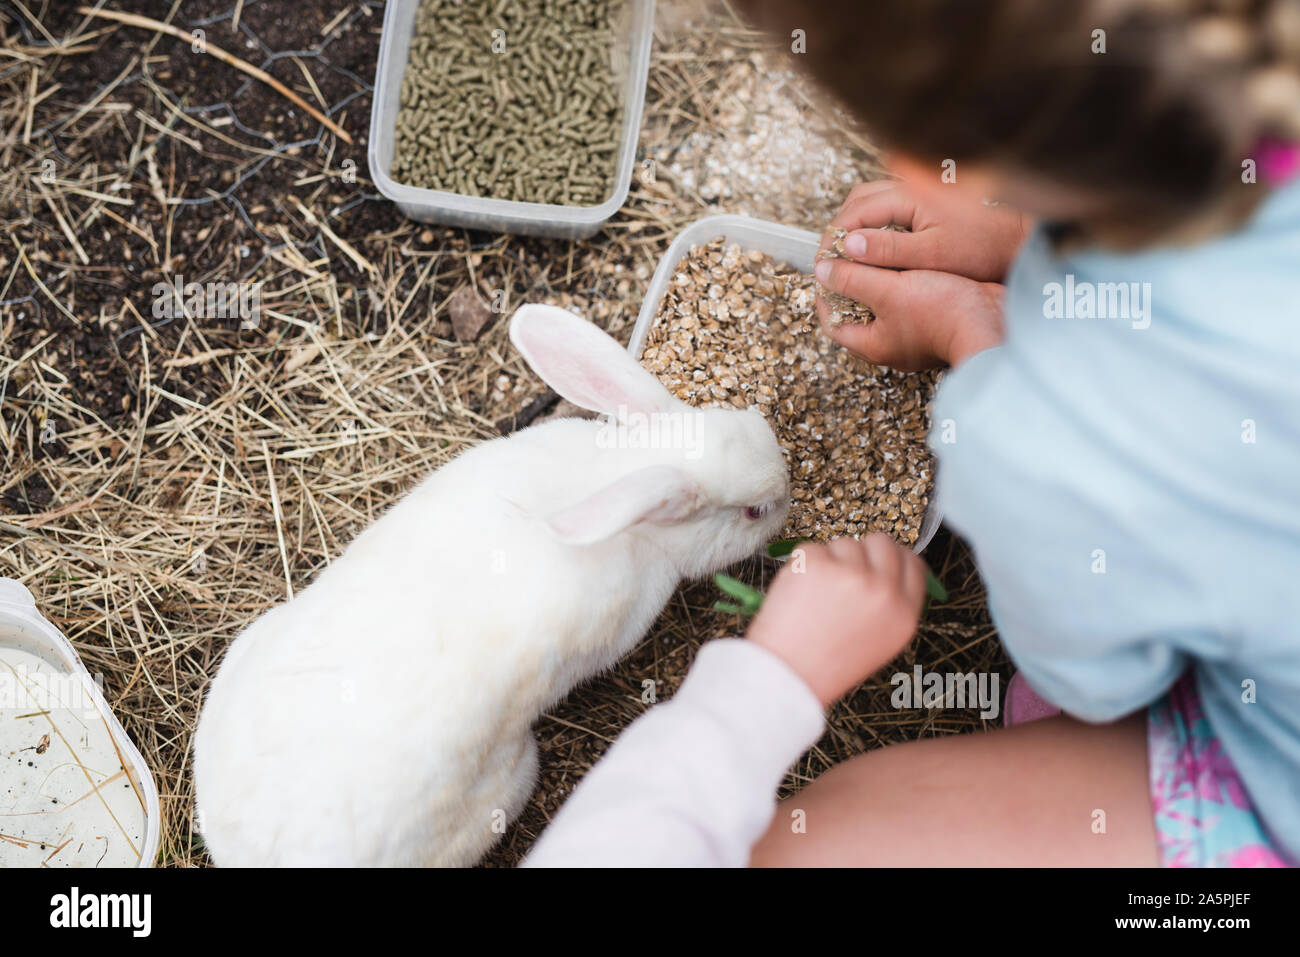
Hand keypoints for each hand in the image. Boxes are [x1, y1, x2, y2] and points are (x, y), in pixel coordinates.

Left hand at [746, 535, 925, 707]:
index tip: (879, 558)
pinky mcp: (816, 564)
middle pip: (882, 542)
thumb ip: (890, 605)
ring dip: (831, 560)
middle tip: (843, 572)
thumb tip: (885, 569)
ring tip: (818, 597)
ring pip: (845, 544)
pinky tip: (800, 593)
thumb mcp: (881, 643)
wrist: (788, 677)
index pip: (913, 563)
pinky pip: (813, 549)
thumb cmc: (828, 665)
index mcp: (904, 612)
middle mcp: (883, 590)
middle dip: (863, 551)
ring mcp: (850, 574)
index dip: (895, 556)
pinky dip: (804, 565)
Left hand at [814, 259, 1005, 370]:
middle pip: (856, 314)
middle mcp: (891, 345)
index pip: (832, 323)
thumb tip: (822, 270)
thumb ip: (853, 279)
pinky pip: (907, 301)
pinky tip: (904, 261)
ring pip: (883, 306)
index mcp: (873, 345)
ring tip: (873, 254)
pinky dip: (900, 282)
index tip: (825, 268)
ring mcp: (913, 336)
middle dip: (850, 285)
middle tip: (847, 258)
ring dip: (876, 281)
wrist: (994, 322)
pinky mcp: (934, 322)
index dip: (824, 295)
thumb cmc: (943, 313)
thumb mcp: (889, 290)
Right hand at [822, 180, 1031, 282]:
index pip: (852, 213)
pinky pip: (887, 204)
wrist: (1022, 238)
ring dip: (854, 225)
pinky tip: (872, 245)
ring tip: (846, 256)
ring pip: (870, 201)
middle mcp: (910, 184)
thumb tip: (847, 245)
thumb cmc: (985, 248)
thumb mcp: (932, 255)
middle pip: (857, 201)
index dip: (832, 239)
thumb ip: (887, 249)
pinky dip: (872, 222)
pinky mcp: (926, 198)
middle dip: (838, 230)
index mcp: (908, 195)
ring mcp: (918, 188)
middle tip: (830, 262)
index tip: (822, 265)